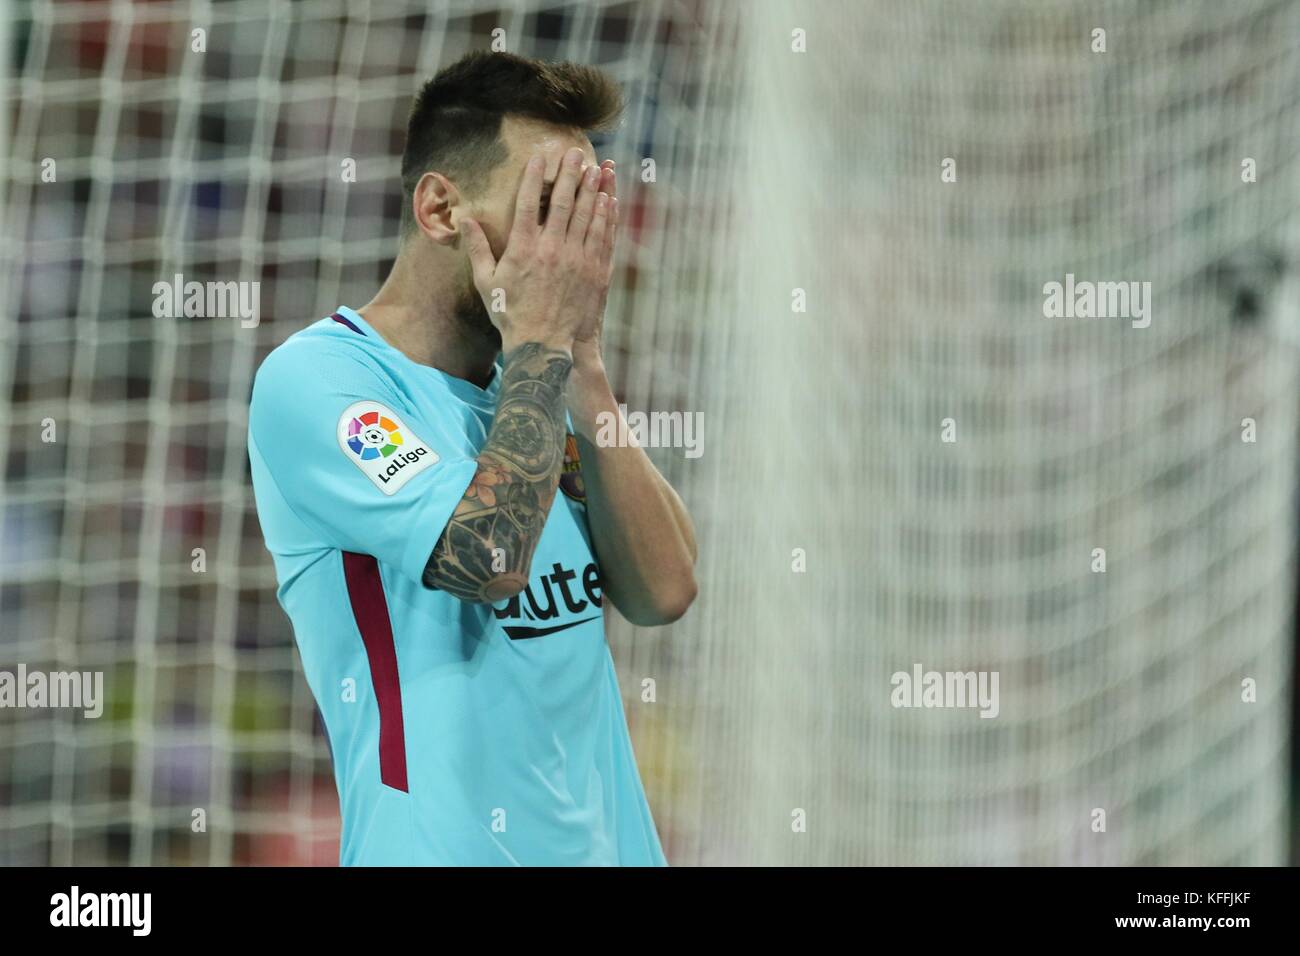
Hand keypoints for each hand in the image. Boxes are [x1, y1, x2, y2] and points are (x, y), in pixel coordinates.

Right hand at [461, 147, 615, 356]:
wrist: (542, 347)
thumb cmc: (510, 314)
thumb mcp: (486, 282)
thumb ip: (477, 248)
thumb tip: (464, 220)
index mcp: (523, 248)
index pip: (530, 203)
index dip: (535, 177)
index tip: (539, 158)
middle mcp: (552, 249)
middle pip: (564, 202)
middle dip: (570, 174)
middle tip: (575, 153)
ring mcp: (576, 260)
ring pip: (588, 216)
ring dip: (592, 189)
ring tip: (596, 168)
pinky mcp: (594, 272)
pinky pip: (602, 238)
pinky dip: (606, 217)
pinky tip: (608, 200)